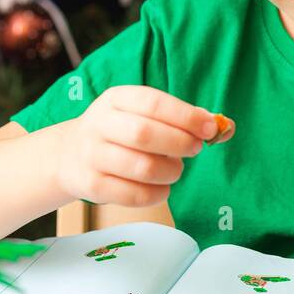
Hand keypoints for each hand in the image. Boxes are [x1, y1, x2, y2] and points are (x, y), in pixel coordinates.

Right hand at [53, 85, 233, 206]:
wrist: (69, 155)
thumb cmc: (120, 133)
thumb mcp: (143, 115)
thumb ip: (182, 119)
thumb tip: (225, 127)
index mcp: (116, 99)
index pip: (153, 103)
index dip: (185, 116)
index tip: (210, 128)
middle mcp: (99, 124)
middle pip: (145, 134)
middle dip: (180, 143)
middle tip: (195, 149)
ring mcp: (92, 155)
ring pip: (141, 167)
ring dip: (171, 171)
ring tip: (176, 170)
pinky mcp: (91, 185)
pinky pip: (132, 195)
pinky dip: (157, 194)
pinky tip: (162, 188)